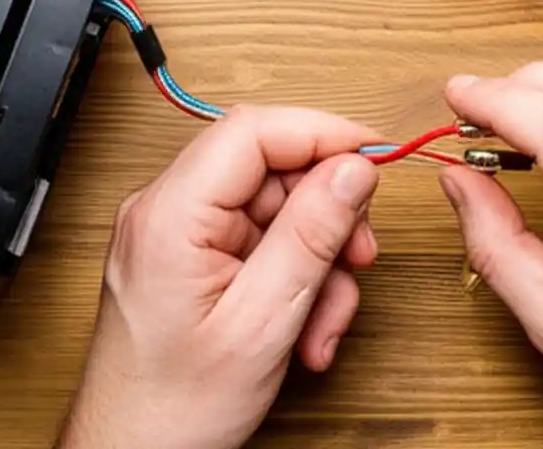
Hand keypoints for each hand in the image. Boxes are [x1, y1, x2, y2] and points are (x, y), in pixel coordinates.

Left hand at [60, 106, 380, 448]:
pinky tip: (302, 330)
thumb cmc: (172, 410)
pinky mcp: (193, 260)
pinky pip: (263, 245)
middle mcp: (167, 213)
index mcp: (169, 216)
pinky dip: (296, 282)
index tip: (375, 158)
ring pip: (278, 214)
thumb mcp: (262, 323)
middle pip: (273, 171)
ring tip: (322, 322)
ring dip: (317, 265)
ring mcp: (179, 237)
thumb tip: (353, 169)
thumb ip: (311, 237)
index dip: (324, 135)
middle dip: (327, 218)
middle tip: (357, 258)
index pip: (254, 132)